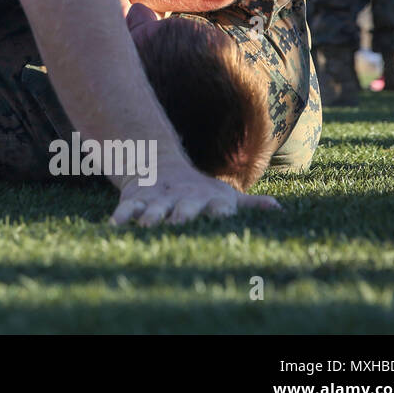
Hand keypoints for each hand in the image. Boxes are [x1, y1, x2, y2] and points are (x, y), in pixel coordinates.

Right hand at [109, 164, 280, 226]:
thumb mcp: (227, 196)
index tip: (222, 215)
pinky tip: (115, 225)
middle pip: (183, 208)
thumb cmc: (200, 192)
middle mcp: (183, 200)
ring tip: (146, 225)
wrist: (160, 167)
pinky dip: (122, 215)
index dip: (220, 210)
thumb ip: (251, 205)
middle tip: (178, 223)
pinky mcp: (137, 200)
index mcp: (208, 200)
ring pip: (154, 209)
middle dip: (181, 215)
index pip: (217, 206)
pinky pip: (127, 208)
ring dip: (150, 216)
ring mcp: (159, 200)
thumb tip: (279, 209)